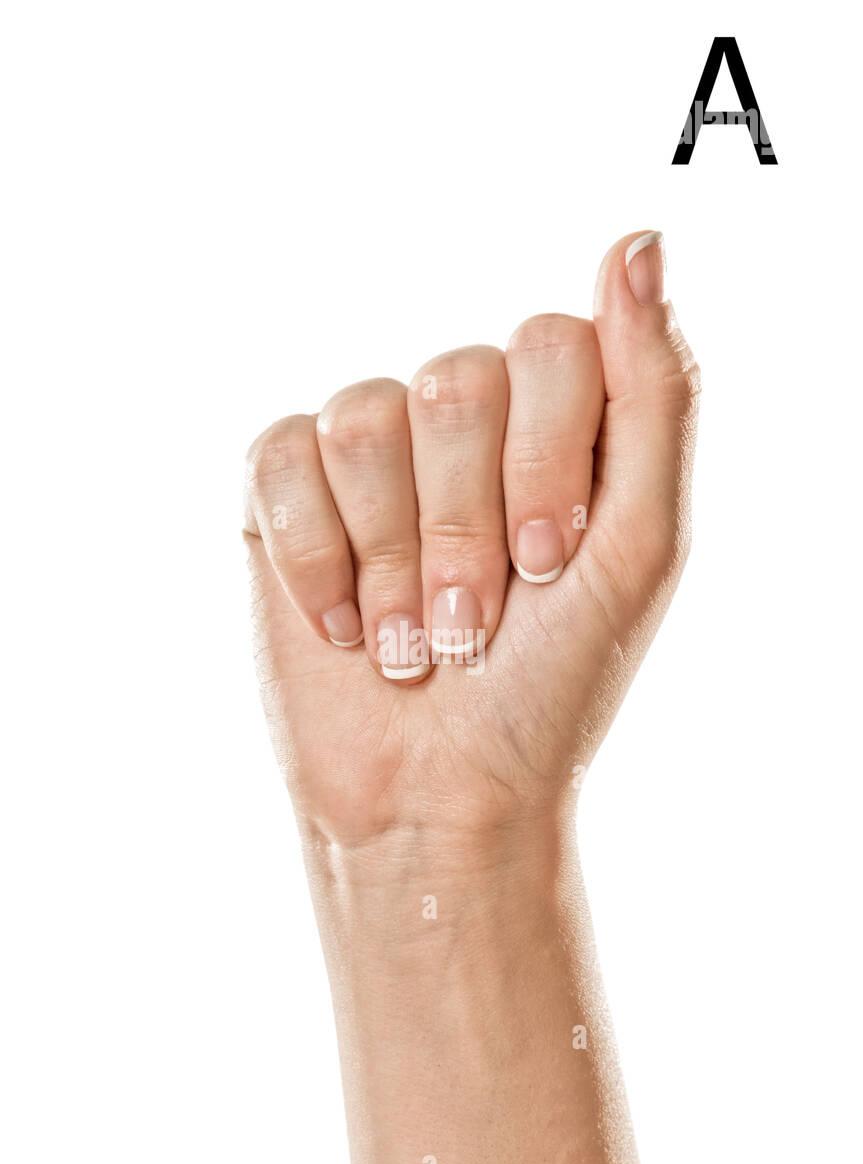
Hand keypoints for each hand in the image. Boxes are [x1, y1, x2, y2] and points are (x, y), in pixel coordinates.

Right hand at [244, 231, 698, 843]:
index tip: (548, 564)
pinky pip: (284, 457)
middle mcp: (464, 422)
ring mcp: (372, 453)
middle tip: (474, 622)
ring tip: (411, 641)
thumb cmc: (550, 686)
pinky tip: (345, 625)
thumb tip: (640, 242)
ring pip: (366, 420)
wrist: (438, 791)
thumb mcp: (640, 548)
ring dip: (394, 559)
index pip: (551, 346)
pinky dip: (317, 559)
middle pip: (455, 384)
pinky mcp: (286, 491)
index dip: (546, 459)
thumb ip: (656, 396)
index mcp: (558, 423)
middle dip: (465, 529)